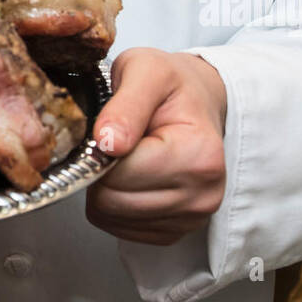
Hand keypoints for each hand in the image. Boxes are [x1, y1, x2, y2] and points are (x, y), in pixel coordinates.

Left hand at [86, 48, 227, 246]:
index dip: (99, 150)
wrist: (199, 99)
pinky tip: (130, 173)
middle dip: (100, 169)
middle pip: (112, 201)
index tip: (110, 126)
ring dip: (105, 187)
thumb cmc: (173, 85)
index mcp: (198, 156)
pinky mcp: (175, 230)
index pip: (119, 175)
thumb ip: (125, 105)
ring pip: (111, 217)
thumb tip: (107, 142)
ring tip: (126, 154)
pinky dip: (115, 203)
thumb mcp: (146, 70)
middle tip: (115, 139)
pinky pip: (120, 228)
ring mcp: (192, 218)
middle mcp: (202, 195)